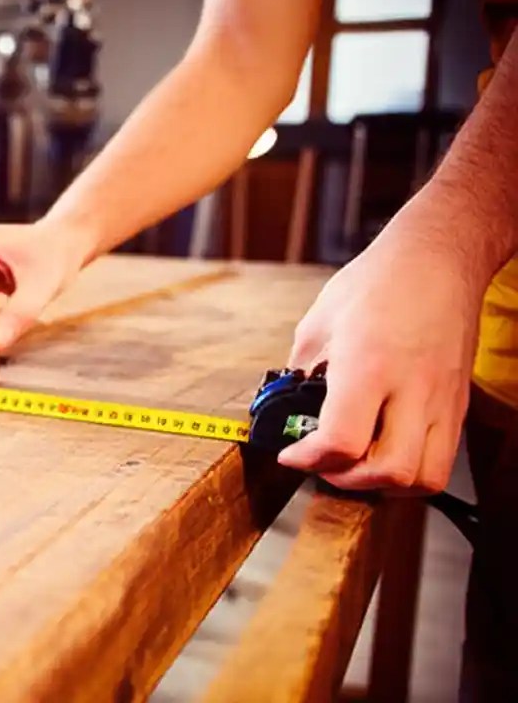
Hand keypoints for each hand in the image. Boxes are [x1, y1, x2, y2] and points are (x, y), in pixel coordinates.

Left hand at [278, 195, 488, 492]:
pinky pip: (440, 459)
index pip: (341, 441)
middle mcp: (411, 389)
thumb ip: (300, 370)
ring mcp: (441, 400)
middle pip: (389, 470)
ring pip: (423, 477)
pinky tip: (383, 449)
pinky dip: (410, 470)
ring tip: (356, 464)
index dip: (309, 460)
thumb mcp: (320, 322)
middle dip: (347, 480)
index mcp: (368, 366)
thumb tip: (285, 406)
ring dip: (384, 483)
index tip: (292, 455)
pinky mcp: (456, 404)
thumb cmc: (378, 281)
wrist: (438, 257)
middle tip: (323, 463)